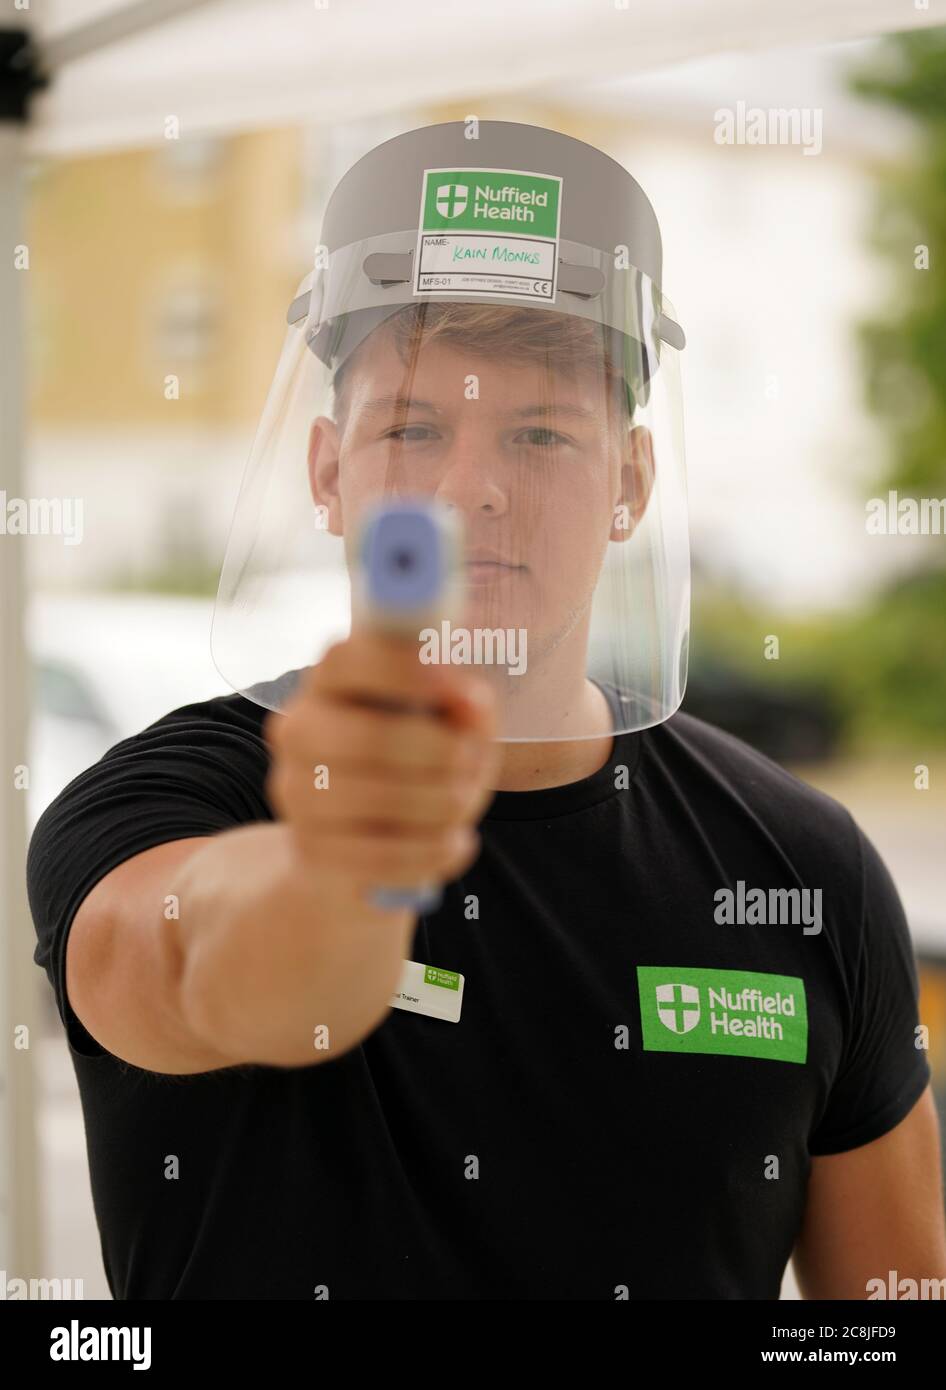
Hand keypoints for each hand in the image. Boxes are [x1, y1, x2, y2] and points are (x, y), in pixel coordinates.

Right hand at [264, 633, 499, 898]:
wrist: (361, 838)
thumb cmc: (413, 761)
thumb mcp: (448, 724)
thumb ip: (464, 704)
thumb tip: (471, 702)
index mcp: (328, 682)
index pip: (344, 661)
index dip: (400, 670)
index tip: (454, 685)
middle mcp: (299, 730)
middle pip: (367, 738)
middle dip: (437, 751)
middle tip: (471, 760)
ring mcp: (296, 791)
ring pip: (377, 800)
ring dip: (442, 804)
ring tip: (465, 802)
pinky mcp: (309, 847)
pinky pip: (381, 855)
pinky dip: (432, 851)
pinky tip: (456, 843)